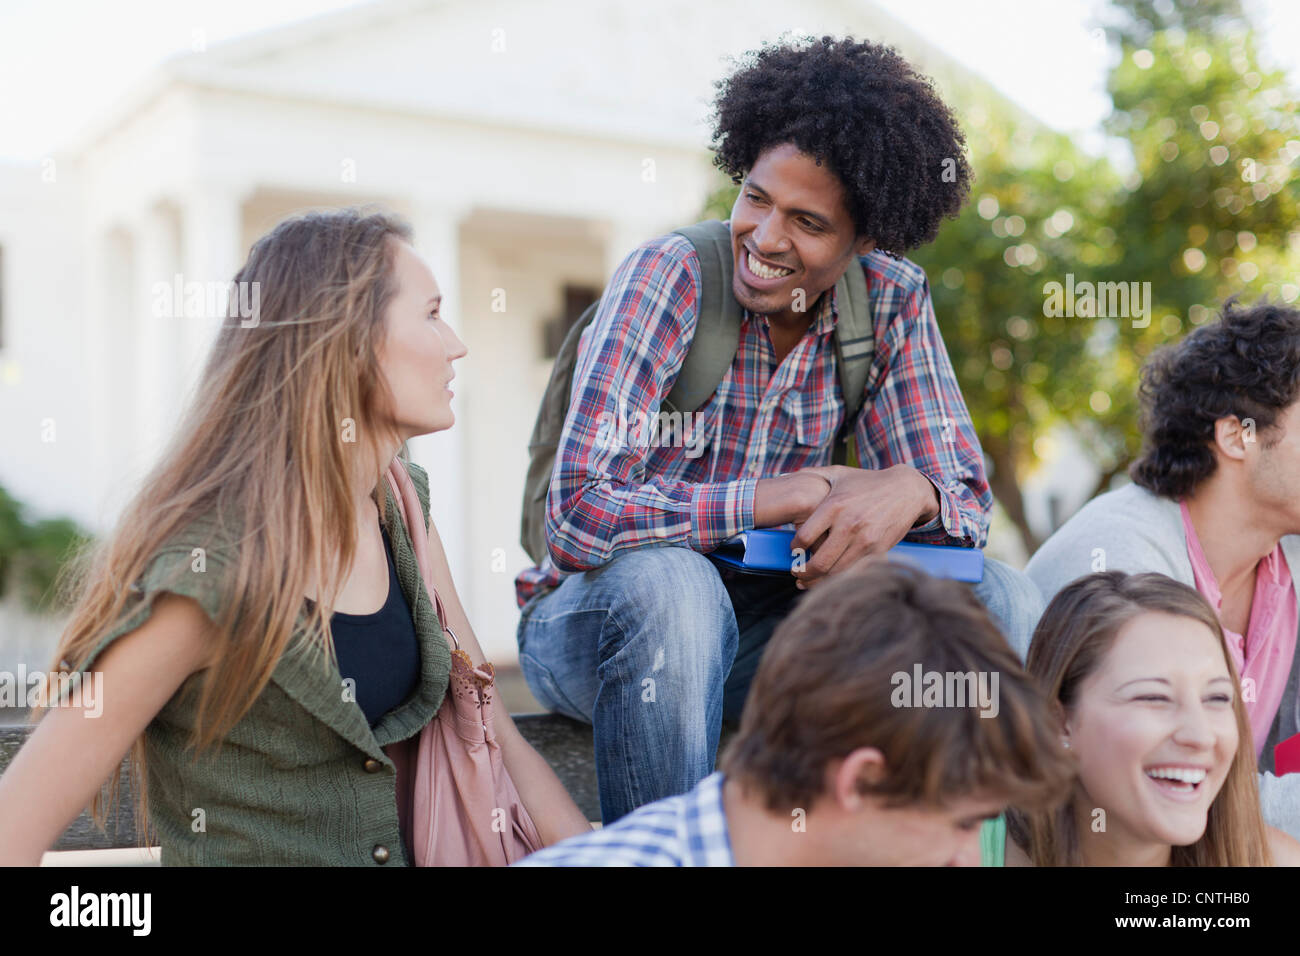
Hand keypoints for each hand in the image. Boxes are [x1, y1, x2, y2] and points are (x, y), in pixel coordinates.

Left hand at [790, 464, 939, 589]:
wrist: (906, 490)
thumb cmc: (868, 482)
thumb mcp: (840, 473)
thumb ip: (812, 474)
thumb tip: (783, 475)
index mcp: (834, 506)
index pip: (804, 537)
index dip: (794, 549)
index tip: (794, 550)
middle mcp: (849, 525)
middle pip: (819, 562)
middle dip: (804, 573)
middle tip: (797, 574)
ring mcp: (865, 540)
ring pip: (836, 572)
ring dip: (819, 581)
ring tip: (809, 582)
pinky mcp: (879, 551)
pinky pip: (855, 571)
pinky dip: (841, 579)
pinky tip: (832, 579)